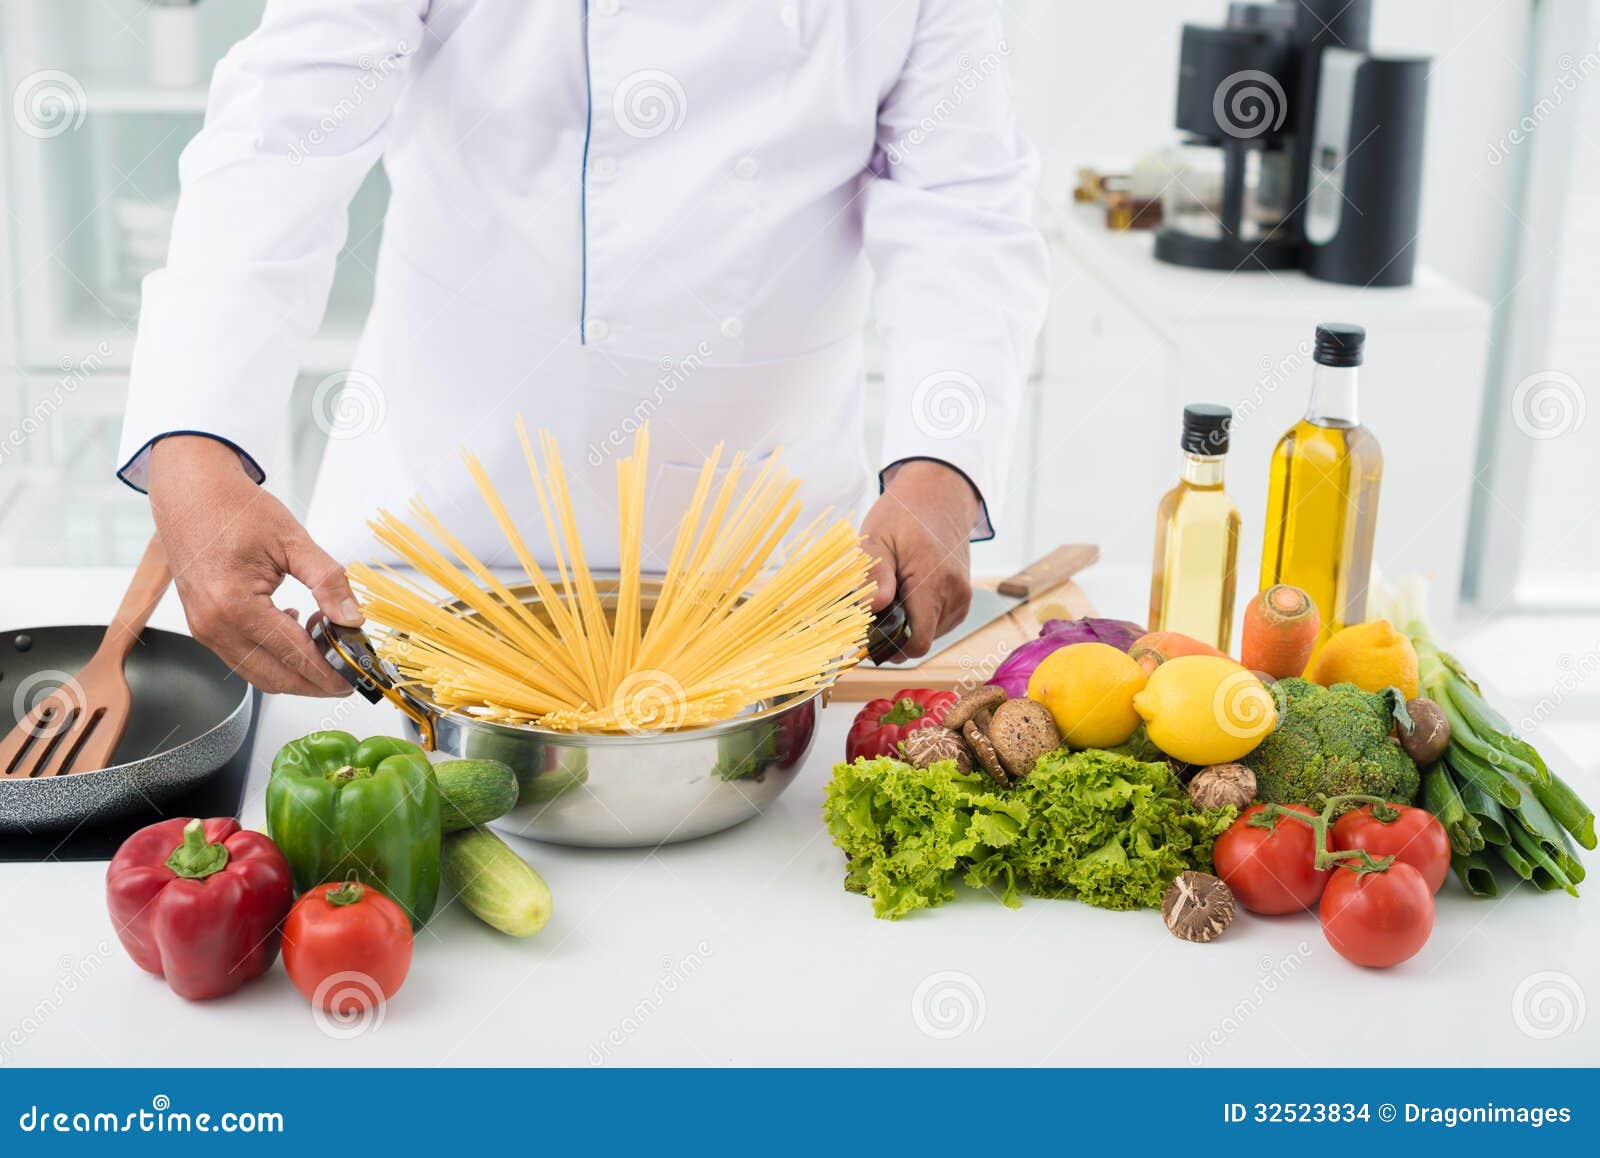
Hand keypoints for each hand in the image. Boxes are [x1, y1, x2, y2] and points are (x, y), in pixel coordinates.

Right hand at [148, 435, 360, 696]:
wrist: (191, 493)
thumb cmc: (235, 510)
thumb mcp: (293, 540)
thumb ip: (327, 581)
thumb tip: (352, 619)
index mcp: (235, 605)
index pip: (295, 655)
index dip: (330, 671)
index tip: (356, 676)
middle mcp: (214, 626)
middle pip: (275, 678)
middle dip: (316, 682)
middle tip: (348, 672)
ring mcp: (204, 629)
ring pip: (258, 674)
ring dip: (295, 670)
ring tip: (326, 641)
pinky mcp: (203, 626)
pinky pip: (243, 657)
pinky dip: (274, 656)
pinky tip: (297, 628)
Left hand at [860, 460, 980, 657]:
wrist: (939, 495)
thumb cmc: (902, 514)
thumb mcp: (876, 537)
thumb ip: (874, 573)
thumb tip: (873, 607)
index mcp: (933, 582)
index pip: (917, 643)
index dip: (888, 647)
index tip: (866, 633)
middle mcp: (955, 595)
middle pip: (920, 641)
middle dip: (893, 633)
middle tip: (875, 603)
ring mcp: (963, 599)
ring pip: (928, 635)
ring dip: (906, 624)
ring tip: (894, 590)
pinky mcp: (963, 600)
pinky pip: (937, 624)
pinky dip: (918, 617)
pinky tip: (908, 591)